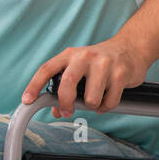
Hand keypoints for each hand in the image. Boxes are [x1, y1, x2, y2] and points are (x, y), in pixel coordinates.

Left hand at [20, 35, 153, 116]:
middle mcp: (85, 57)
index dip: (34, 85)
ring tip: (94, 101)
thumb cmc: (98, 62)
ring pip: (91, 98)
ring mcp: (104, 64)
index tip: (27, 100)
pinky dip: (106, 107)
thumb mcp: (77, 67)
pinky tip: (106, 101)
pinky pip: (109, 102)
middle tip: (66, 111)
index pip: (46, 69)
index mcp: (69, 55)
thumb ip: (64, 86)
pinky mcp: (121, 73)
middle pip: (67, 83)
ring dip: (92, 106)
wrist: (130, 48)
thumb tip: (55, 110)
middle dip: (65, 102)